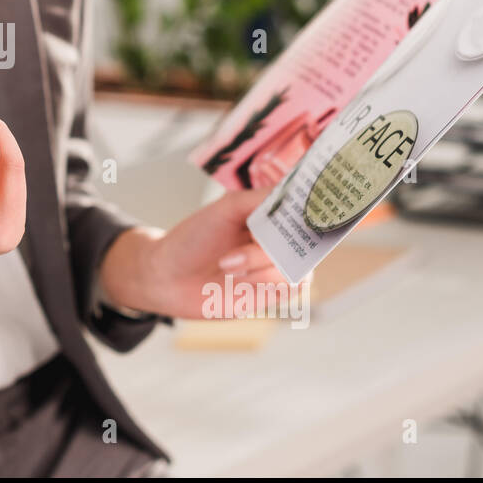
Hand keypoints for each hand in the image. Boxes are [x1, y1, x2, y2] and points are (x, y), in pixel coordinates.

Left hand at [98, 188, 299, 319]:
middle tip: (252, 237)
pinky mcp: (273, 293)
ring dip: (261, 262)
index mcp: (268, 215)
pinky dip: (266, 280)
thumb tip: (293, 190)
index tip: (317, 204)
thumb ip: (259, 199)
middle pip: (308, 237)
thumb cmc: (191, 239)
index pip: (306, 207)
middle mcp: (277, 240)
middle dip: (280, 239)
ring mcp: (277, 266)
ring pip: (298, 262)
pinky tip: (239, 279)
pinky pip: (293, 286)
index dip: (317, 206)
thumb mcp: (224, 209)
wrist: (166, 277)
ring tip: (226, 263)